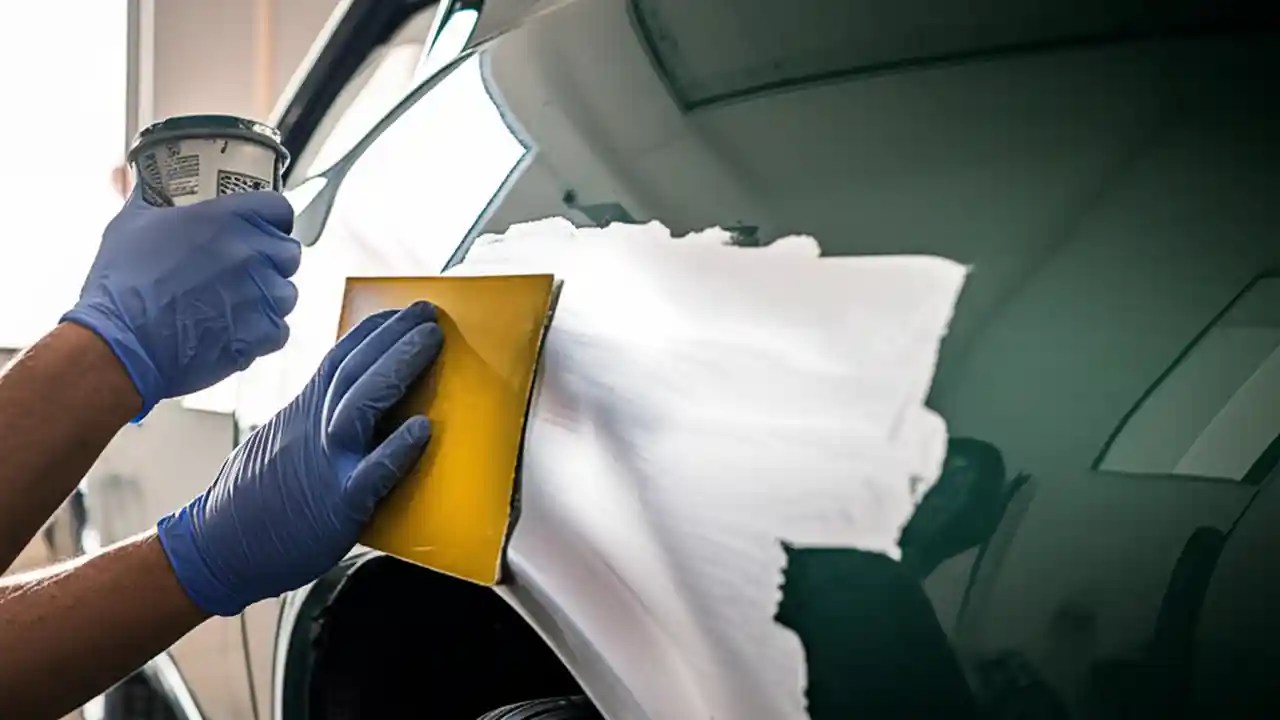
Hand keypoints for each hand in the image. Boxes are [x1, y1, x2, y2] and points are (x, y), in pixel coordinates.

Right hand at [62, 189, 300, 416]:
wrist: (124, 344)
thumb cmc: (124, 285)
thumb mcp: (131, 224)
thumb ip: (148, 198)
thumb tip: (136, 179)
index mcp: (227, 219)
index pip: (278, 208)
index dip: (271, 219)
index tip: (260, 227)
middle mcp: (252, 253)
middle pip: (287, 251)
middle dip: (271, 259)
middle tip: (244, 269)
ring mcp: (263, 294)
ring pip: (286, 291)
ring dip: (268, 296)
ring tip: (235, 303)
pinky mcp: (264, 332)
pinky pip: (280, 328)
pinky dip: (263, 331)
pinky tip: (234, 330)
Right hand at [157, 302, 442, 615]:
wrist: (219, 548)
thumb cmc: (255, 498)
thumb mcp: (282, 439)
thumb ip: (317, 416)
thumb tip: (363, 399)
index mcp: (303, 412)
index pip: (340, 359)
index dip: (374, 331)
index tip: (403, 310)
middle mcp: (315, 429)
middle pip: (356, 370)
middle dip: (394, 336)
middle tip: (429, 313)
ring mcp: (327, 464)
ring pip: (362, 405)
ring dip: (399, 368)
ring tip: (432, 342)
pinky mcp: (338, 505)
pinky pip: (372, 473)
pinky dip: (397, 449)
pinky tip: (423, 428)